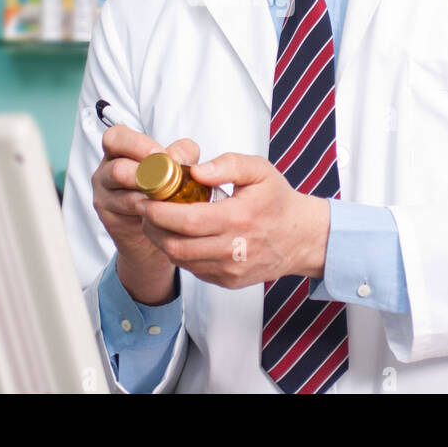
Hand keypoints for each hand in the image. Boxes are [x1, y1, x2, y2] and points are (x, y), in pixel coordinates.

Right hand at [91, 124, 198, 304]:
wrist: (162, 234)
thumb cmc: (172, 194)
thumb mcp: (179, 169)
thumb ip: (181, 155)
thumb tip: (186, 152)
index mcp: (122, 150)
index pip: (116, 136)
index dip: (135, 143)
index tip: (158, 153)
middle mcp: (107, 170)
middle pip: (116, 163)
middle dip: (142, 170)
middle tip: (165, 178)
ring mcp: (105, 195)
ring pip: (118, 188)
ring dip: (144, 191)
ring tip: (164, 197)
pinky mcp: (109, 218)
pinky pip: (124, 212)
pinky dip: (143, 211)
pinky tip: (159, 215)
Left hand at [140, 152, 329, 289]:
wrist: (302, 238)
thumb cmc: (278, 201)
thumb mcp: (259, 170)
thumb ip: (227, 165)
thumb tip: (195, 170)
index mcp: (239, 218)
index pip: (187, 220)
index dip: (159, 212)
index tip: (145, 199)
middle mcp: (233, 249)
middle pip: (176, 245)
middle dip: (152, 227)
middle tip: (145, 209)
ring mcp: (230, 269)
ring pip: (180, 260)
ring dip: (162, 240)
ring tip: (157, 220)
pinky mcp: (227, 281)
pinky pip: (192, 269)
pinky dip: (179, 252)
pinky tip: (179, 235)